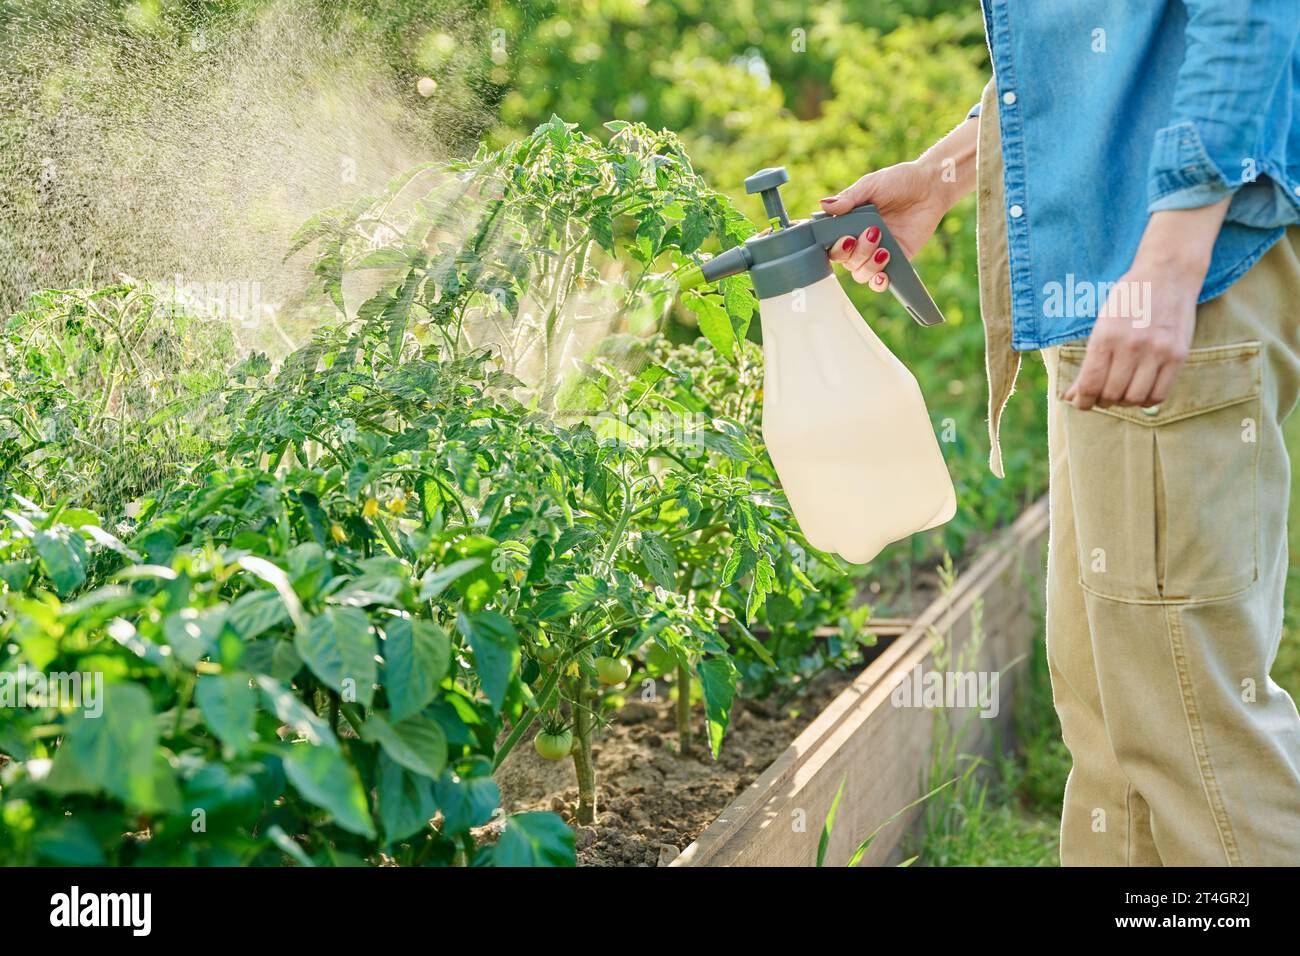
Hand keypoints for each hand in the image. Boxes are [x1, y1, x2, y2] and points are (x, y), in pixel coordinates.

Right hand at [822, 161, 949, 293]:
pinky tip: (883, 274)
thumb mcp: (871, 185)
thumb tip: (824, 206)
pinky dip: (878, 282)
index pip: (831, 245)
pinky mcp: (896, 260)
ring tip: (884, 248)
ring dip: (869, 265)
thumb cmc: (899, 181)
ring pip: (860, 273)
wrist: (930, 186)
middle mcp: (860, 241)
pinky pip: (881, 281)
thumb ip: (848, 198)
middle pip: (846, 262)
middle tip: (872, 233)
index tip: (847, 238)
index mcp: (849, 224)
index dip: (836, 247)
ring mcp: (877, 252)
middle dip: (856, 252)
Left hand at [1063, 201, 1228, 410]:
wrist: (1167, 275)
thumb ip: (1089, 361)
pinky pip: (1159, 395)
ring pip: (1135, 399)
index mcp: (1106, 337)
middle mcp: (1132, 346)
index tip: (1080, 403)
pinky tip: (1140, 390)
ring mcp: (1158, 351)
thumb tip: (1070, 397)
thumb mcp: (1102, 323)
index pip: (1090, 385)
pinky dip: (1146, 400)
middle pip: (1111, 395)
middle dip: (1101, 401)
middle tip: (1101, 395)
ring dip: (1124, 402)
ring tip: (1121, 391)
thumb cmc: (1128, 299)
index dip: (1082, 401)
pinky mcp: (1179, 355)